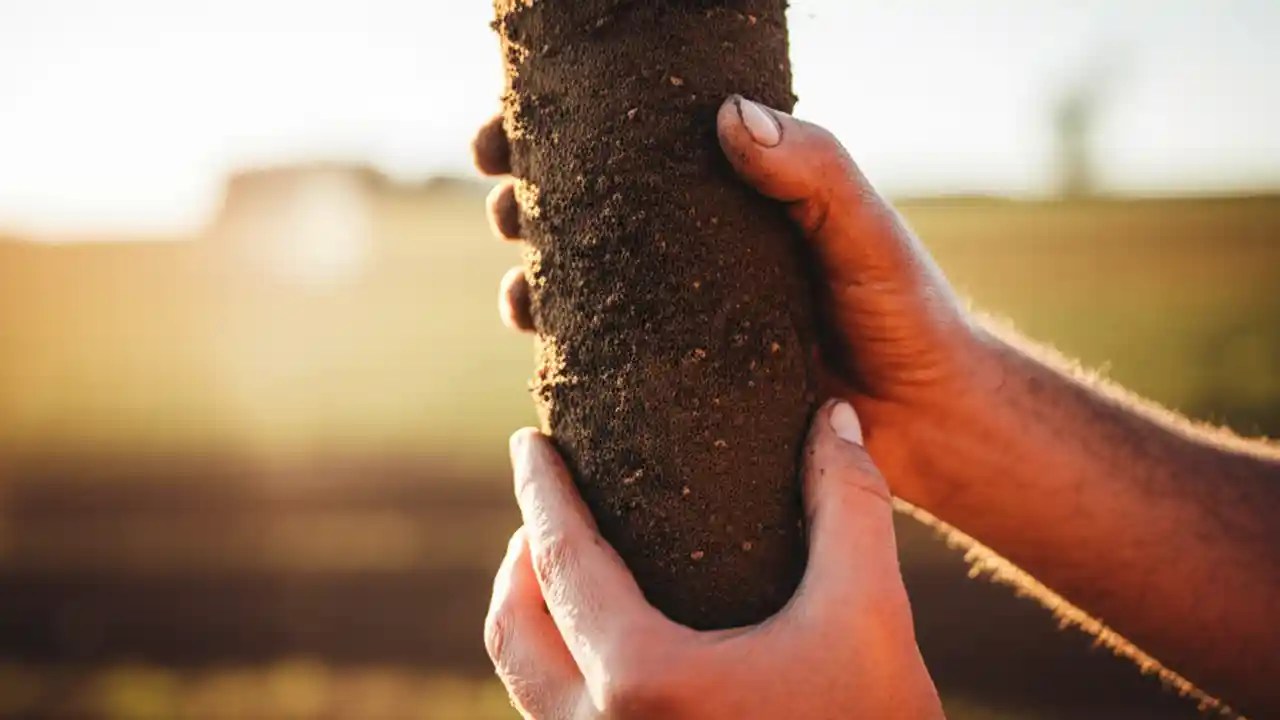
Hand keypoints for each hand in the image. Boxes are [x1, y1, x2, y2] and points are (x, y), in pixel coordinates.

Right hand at [472, 96, 995, 503]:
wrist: (927, 417)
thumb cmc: (905, 311)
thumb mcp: (862, 229)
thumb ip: (813, 168)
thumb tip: (731, 115)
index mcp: (725, 205)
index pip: (628, 155)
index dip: (557, 139)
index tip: (506, 134)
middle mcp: (690, 261)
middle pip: (584, 220)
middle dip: (523, 207)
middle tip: (504, 205)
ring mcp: (678, 326)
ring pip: (580, 295)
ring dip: (529, 285)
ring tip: (519, 293)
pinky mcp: (679, 392)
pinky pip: (606, 371)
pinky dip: (563, 360)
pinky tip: (543, 360)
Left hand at [485, 400, 943, 718]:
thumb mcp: (872, 619)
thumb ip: (849, 508)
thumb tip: (831, 417)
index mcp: (642, 683)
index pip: (561, 562)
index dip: (540, 492)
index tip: (530, 442)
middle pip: (514, 628)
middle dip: (521, 554)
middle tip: (549, 500)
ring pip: (527, 683)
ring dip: (533, 612)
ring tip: (569, 562)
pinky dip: (559, 663)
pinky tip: (608, 639)